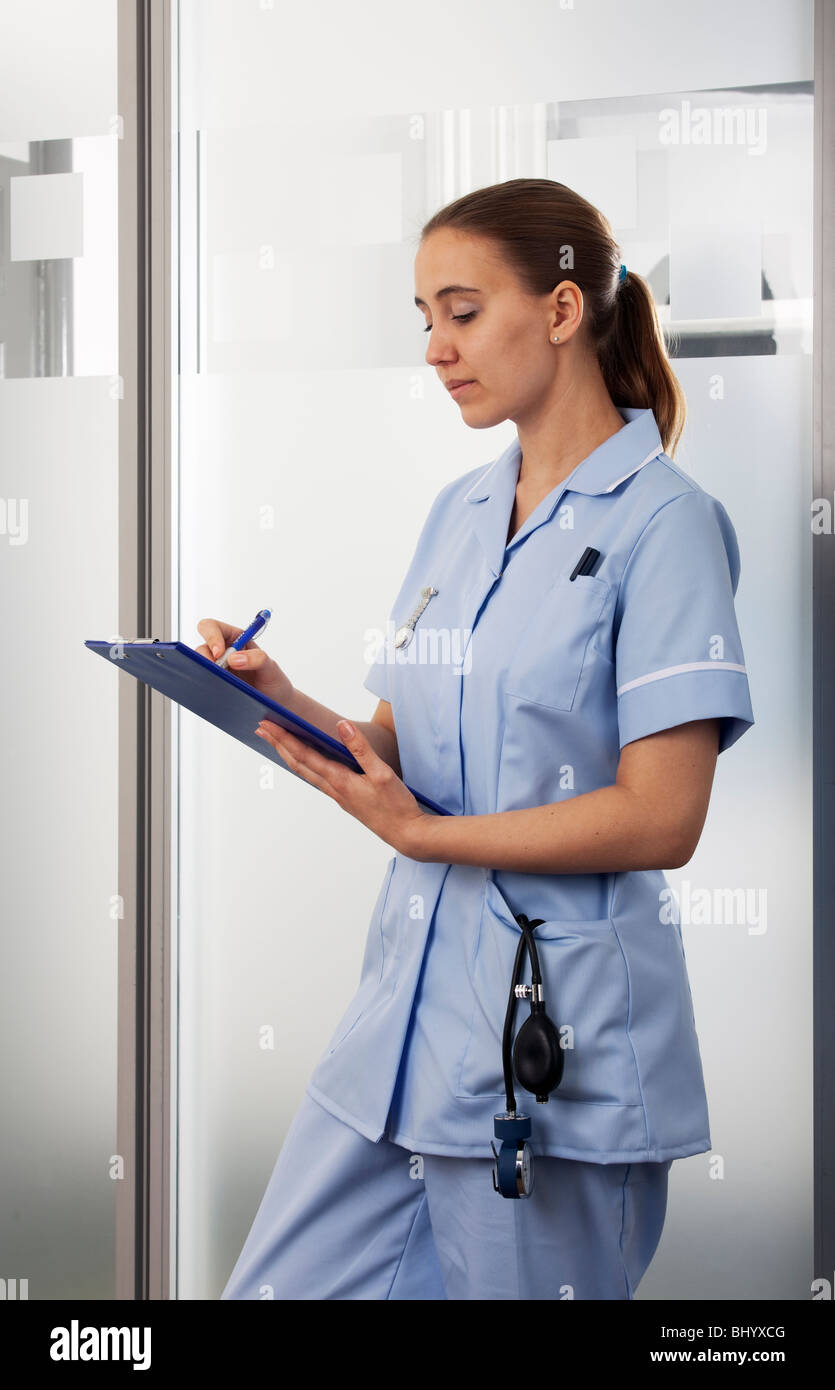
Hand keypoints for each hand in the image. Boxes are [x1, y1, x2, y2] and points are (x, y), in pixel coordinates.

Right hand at [195, 617, 293, 706]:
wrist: (276, 704)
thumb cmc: (274, 682)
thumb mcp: (272, 668)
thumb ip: (258, 659)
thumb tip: (234, 659)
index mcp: (236, 639)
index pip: (213, 627)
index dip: (212, 636)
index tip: (219, 653)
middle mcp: (223, 652)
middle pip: (201, 646)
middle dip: (204, 656)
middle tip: (215, 670)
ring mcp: (217, 669)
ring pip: (199, 665)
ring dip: (206, 672)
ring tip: (221, 683)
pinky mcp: (214, 683)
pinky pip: (202, 681)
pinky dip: (205, 684)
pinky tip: (216, 691)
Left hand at [255, 716, 430, 857]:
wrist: (406, 834)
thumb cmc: (397, 806)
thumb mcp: (382, 773)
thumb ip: (360, 749)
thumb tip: (341, 726)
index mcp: (340, 780)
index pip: (305, 755)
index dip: (284, 738)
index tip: (267, 725)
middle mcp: (334, 789)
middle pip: (298, 764)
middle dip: (278, 745)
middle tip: (261, 729)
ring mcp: (338, 796)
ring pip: (306, 772)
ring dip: (289, 755)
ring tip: (277, 742)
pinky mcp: (346, 799)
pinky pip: (318, 779)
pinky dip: (305, 765)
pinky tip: (306, 761)